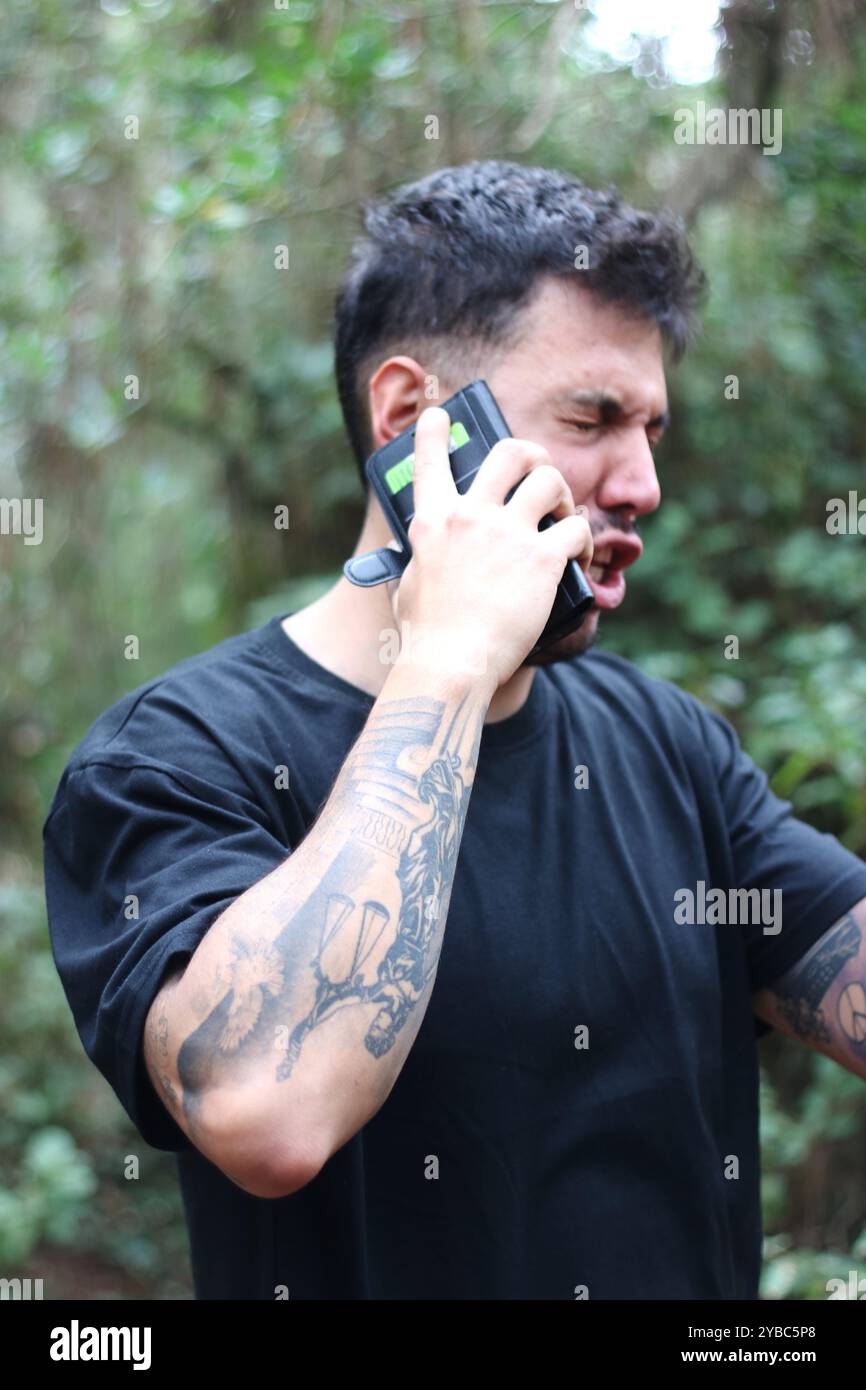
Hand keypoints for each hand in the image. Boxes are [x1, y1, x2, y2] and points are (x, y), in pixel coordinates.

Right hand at [390, 405, 592, 692]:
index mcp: (433, 523)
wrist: (452, 663)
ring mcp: (507, 534)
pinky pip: (578, 527)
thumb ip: (419, 562)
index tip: (440, 415)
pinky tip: (578, 558)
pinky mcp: (542, 559)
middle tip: (539, 476)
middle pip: (511, 452)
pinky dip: (583, 540)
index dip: (435, 430)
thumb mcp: (410, 587)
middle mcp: (470, 517)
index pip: (430, 460)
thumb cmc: (427, 637)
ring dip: (562, 495)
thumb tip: (418, 563)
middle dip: (532, 456)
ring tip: (561, 519)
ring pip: (550, 479)